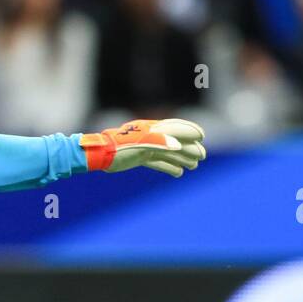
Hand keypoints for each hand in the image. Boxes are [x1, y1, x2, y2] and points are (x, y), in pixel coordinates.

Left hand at [81, 118, 206, 177]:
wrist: (101, 155)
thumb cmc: (119, 147)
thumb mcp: (140, 144)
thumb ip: (159, 142)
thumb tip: (178, 146)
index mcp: (153, 130)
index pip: (175, 128)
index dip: (189, 131)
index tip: (201, 136)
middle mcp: (151, 137)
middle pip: (175, 141)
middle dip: (189, 148)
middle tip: (201, 156)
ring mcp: (146, 147)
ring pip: (168, 152)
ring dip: (182, 158)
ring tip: (194, 166)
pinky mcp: (140, 157)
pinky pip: (158, 161)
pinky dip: (168, 167)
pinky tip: (178, 173)